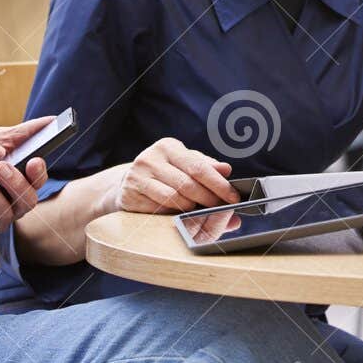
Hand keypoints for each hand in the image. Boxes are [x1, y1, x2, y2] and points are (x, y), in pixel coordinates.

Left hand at [0, 117, 54, 238]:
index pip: (39, 181)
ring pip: (5, 213)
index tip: (33, 160)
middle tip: (0, 166)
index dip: (39, 172)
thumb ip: (22, 133)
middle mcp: (15, 203)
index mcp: (23, 182)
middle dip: (15, 183)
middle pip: (28, 200)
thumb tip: (51, 120)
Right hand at [87, 138, 236, 215]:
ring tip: (202, 213)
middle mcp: (151, 158)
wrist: (128, 185)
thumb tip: (227, 170)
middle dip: (209, 199)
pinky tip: (181, 216)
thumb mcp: (185, 166)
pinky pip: (159, 208)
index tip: (234, 197)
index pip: (199, 166)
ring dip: (192, 209)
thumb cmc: (164, 175)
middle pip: (188, 183)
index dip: (219, 184)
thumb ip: (206, 167)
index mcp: (169, 147)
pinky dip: (174, 214)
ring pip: (174, 197)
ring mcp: (138, 176)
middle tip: (222, 210)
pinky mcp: (130, 194)